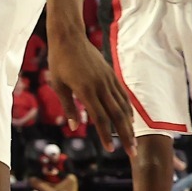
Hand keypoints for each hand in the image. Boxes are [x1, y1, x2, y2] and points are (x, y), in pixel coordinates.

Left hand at [48, 30, 133, 154]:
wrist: (69, 37)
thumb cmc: (59, 61)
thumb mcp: (58, 84)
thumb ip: (68, 107)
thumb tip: (75, 127)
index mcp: (86, 90)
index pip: (100, 118)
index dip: (106, 135)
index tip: (110, 150)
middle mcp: (100, 86)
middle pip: (117, 116)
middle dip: (126, 136)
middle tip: (132, 153)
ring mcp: (108, 80)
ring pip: (123, 107)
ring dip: (129, 126)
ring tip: (133, 141)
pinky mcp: (112, 75)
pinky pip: (123, 96)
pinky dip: (128, 109)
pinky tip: (130, 120)